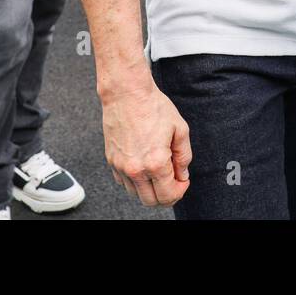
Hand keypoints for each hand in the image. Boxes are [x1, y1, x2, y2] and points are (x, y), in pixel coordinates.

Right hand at [102, 83, 191, 206]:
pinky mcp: (111, 161)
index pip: (168, 195)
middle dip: (166, 194)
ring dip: (150, 187)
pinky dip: (136, 179)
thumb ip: (184, 156)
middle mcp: (136, 169)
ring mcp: (121, 167)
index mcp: (155, 163)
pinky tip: (144, 164)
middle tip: (173, 180)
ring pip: (136, 194)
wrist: (127, 93)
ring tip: (159, 168)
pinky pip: (124, 182)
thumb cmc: (153, 107)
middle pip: (151, 201)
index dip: (180, 190)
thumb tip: (182, 174)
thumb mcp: (180, 129)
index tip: (183, 180)